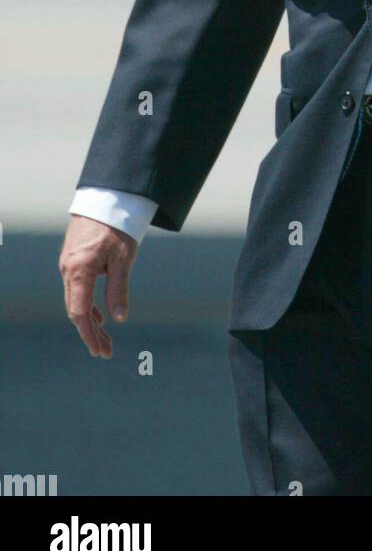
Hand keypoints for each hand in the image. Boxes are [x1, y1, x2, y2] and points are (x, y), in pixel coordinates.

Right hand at [59, 215, 137, 357]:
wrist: (106, 198)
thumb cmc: (117, 226)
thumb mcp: (123, 258)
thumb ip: (118, 289)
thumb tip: (118, 318)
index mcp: (79, 270)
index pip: (79, 312)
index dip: (89, 334)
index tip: (99, 351)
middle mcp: (68, 270)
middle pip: (76, 310)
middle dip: (91, 333)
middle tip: (106, 352)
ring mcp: (69, 265)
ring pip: (76, 300)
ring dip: (90, 321)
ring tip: (105, 340)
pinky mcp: (74, 260)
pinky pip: (78, 289)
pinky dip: (88, 305)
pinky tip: (100, 317)